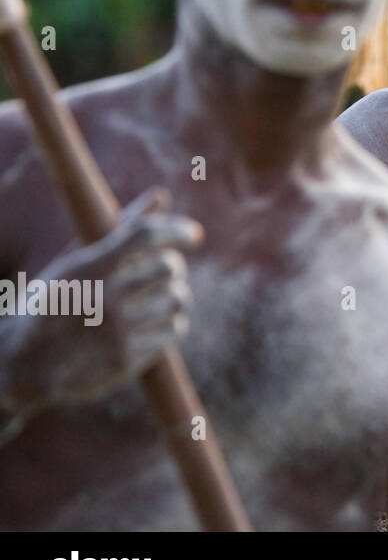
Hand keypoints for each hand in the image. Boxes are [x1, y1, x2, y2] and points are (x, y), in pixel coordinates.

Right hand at [4, 187, 201, 416]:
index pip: (144, 236)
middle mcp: (102, 300)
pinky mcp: (124, 361)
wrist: (21, 364)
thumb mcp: (76, 262)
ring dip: (176, 295)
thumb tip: (162, 195)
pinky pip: (173, 331)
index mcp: (87, 270)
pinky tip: (152, 323)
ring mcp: (114, 333)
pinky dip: (170, 324)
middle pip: (169, 266)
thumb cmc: (53, 302)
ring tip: (159, 297)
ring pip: (178, 299)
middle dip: (172, 266)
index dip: (175, 229)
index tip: (194, 235)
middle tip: (163, 272)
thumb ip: (123, 230)